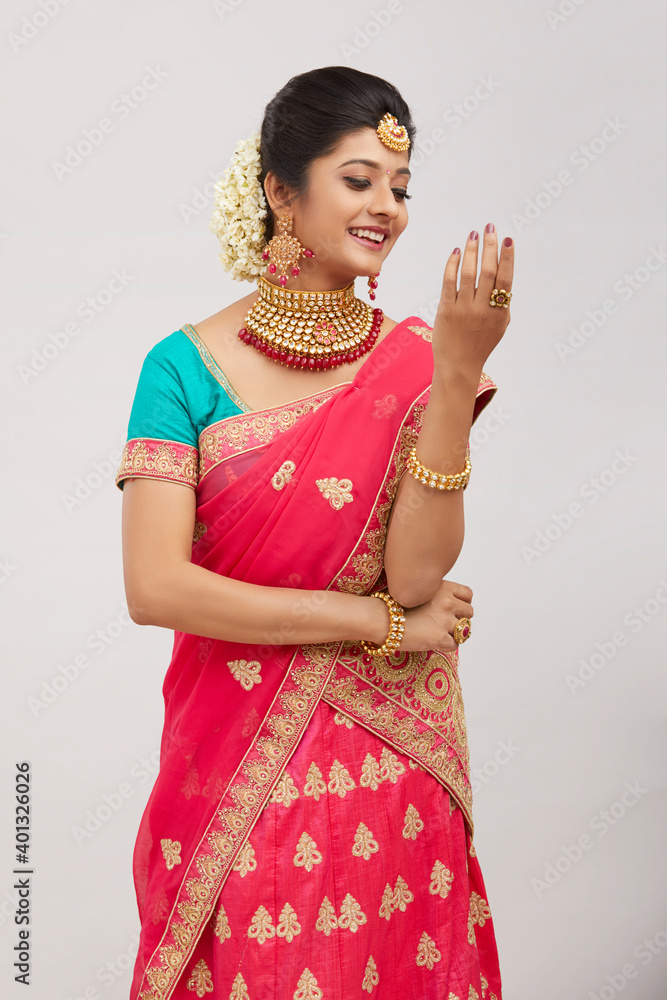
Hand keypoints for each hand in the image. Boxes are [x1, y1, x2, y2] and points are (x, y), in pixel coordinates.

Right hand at [400, 578, 473, 652]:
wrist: (382, 619)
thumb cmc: (395, 605)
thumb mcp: (419, 590)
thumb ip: (436, 595)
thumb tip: (448, 605)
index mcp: (443, 587)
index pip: (468, 594)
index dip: (462, 603)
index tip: (453, 608)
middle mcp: (447, 602)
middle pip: (469, 612)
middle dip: (459, 618)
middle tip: (444, 623)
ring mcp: (445, 620)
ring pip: (464, 630)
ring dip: (453, 633)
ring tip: (438, 633)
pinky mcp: (440, 637)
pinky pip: (454, 645)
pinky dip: (445, 645)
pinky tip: (433, 642)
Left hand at [431, 226, 513, 376]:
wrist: (459, 365)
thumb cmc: (481, 343)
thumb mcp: (499, 325)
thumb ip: (502, 302)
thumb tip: (505, 275)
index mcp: (499, 312)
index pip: (505, 279)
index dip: (507, 257)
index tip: (508, 239)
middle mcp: (483, 310)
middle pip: (488, 271)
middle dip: (490, 246)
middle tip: (490, 227)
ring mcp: (464, 310)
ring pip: (468, 274)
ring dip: (471, 251)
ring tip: (473, 235)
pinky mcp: (446, 310)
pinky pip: (449, 282)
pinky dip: (453, 265)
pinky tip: (457, 252)